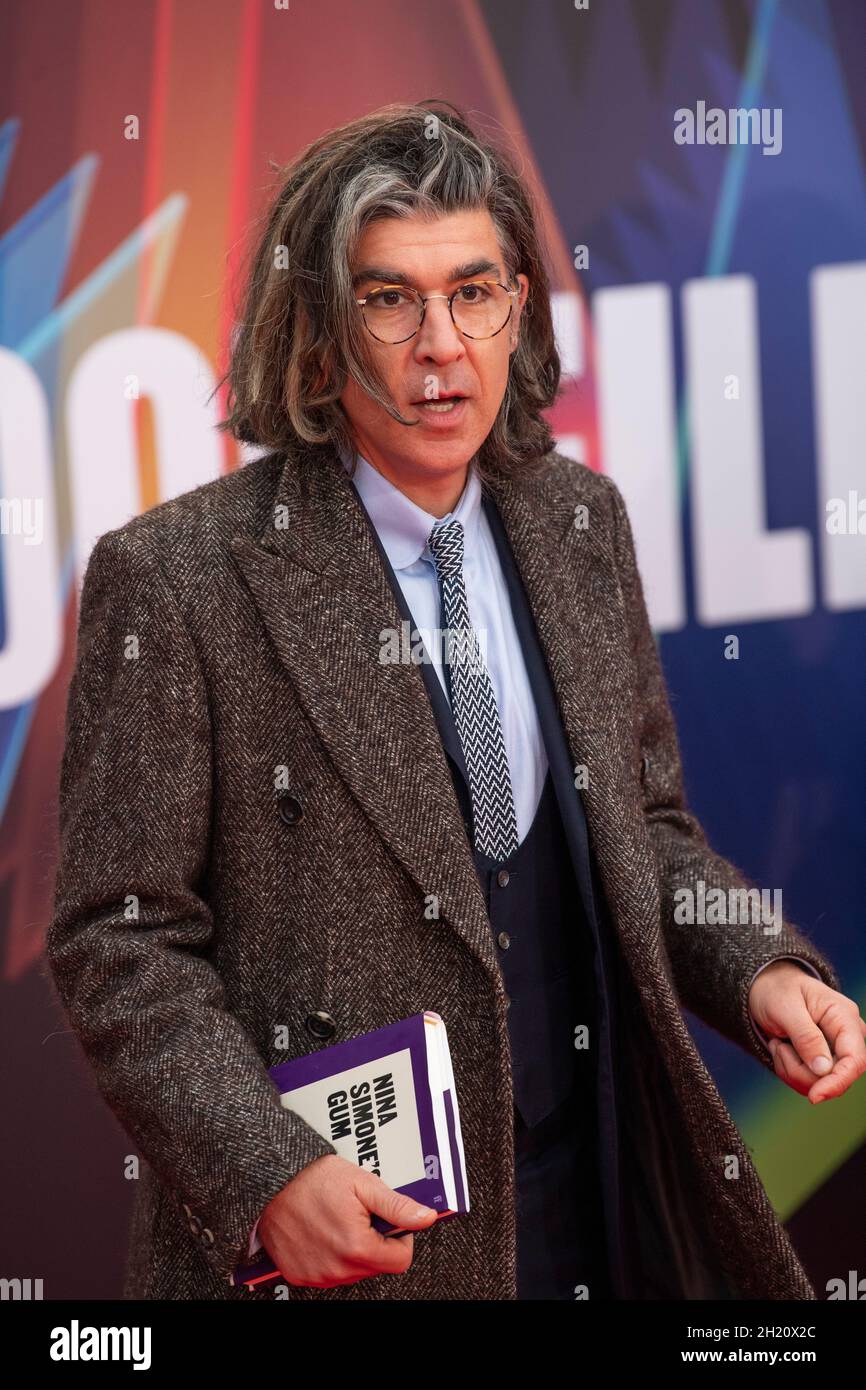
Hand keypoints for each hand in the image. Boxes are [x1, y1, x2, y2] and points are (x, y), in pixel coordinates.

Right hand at [257, 1153, 438, 1287]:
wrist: (268, 1188)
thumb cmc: (310, 1182)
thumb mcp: (361, 1183)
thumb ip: (396, 1205)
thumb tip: (425, 1217)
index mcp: (357, 1247)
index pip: (402, 1260)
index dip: (401, 1237)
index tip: (388, 1221)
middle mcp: (338, 1269)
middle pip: (378, 1266)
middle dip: (376, 1241)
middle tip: (360, 1215)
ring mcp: (319, 1276)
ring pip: (355, 1271)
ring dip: (354, 1250)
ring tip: (339, 1220)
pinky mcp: (302, 1276)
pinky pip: (331, 1273)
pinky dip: (333, 1256)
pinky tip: (324, 1232)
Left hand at [748, 960, 865, 1102]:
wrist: (766, 989)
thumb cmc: (777, 991)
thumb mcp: (785, 1007)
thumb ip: (806, 1036)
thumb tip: (824, 1069)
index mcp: (844, 1017)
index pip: (856, 1059)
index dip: (838, 1082)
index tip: (814, 1096)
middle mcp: (847, 1037)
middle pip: (835, 1077)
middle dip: (800, 1070)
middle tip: (776, 1046)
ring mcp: (836, 1052)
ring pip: (819, 1084)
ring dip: (790, 1069)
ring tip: (777, 1044)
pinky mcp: (823, 1063)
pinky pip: (808, 1083)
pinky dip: (789, 1071)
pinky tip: (782, 1050)